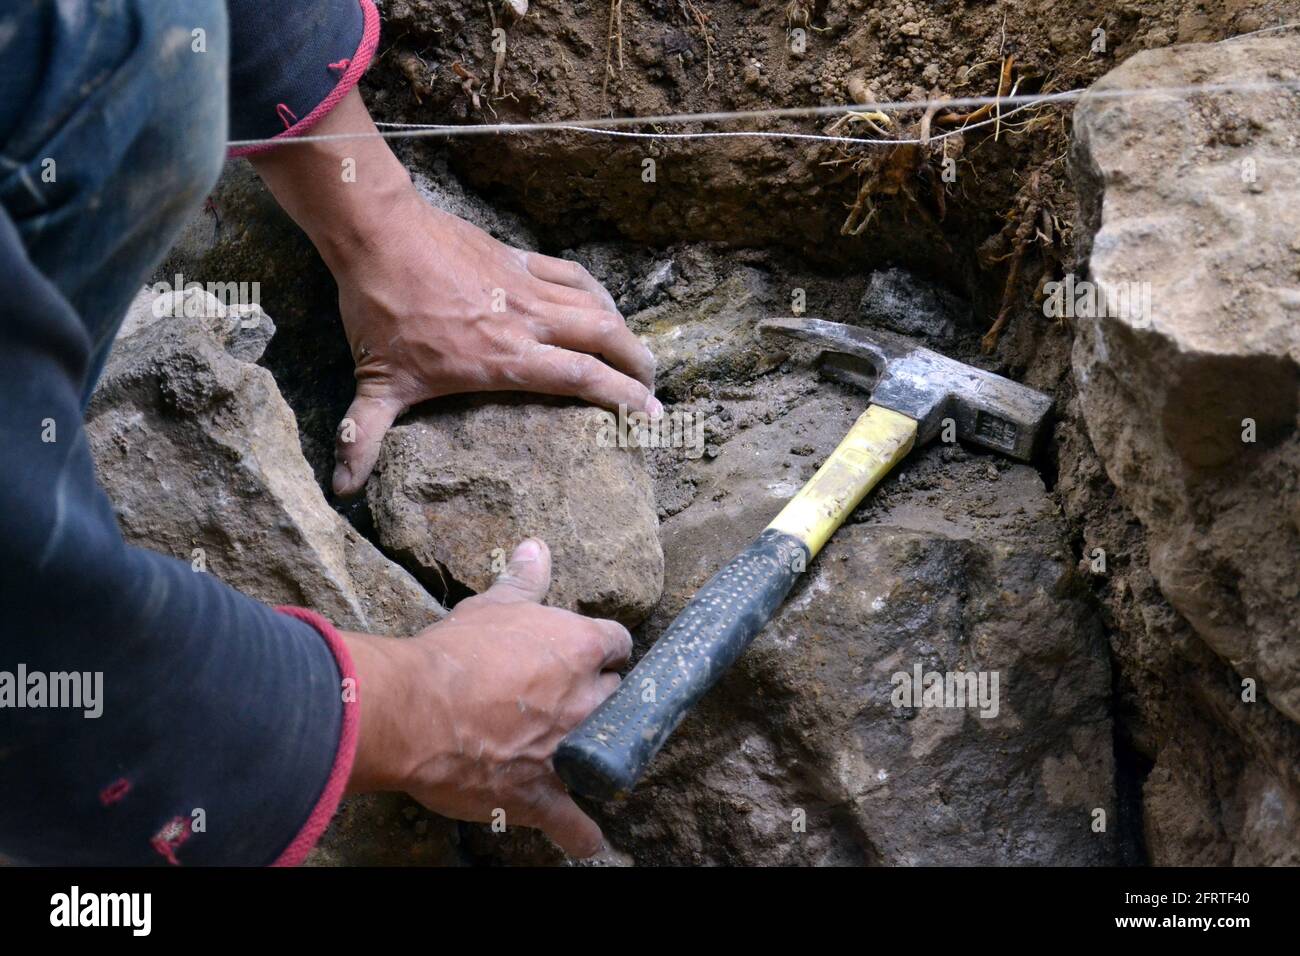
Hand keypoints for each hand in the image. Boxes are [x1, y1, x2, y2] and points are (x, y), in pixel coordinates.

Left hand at [328, 196, 658, 494]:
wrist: (378, 235)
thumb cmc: (381, 310)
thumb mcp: (375, 382)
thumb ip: (365, 436)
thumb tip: (342, 488)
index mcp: (504, 359)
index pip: (582, 379)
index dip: (624, 398)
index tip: (651, 416)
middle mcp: (528, 323)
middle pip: (606, 340)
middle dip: (638, 367)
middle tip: (653, 390)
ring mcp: (527, 287)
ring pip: (599, 307)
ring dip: (626, 332)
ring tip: (640, 355)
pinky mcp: (519, 259)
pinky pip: (574, 275)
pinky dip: (597, 292)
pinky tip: (604, 304)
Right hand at [343, 539, 630, 856]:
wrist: (417, 709)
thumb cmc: (454, 653)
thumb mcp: (493, 607)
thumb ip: (524, 580)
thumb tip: (538, 547)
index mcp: (581, 647)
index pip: (617, 642)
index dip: (605, 649)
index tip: (595, 654)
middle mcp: (588, 699)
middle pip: (619, 696)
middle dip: (601, 697)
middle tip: (574, 700)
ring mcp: (572, 750)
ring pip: (606, 753)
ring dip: (595, 752)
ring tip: (582, 753)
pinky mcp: (545, 794)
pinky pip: (576, 823)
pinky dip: (581, 832)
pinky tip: (587, 836)